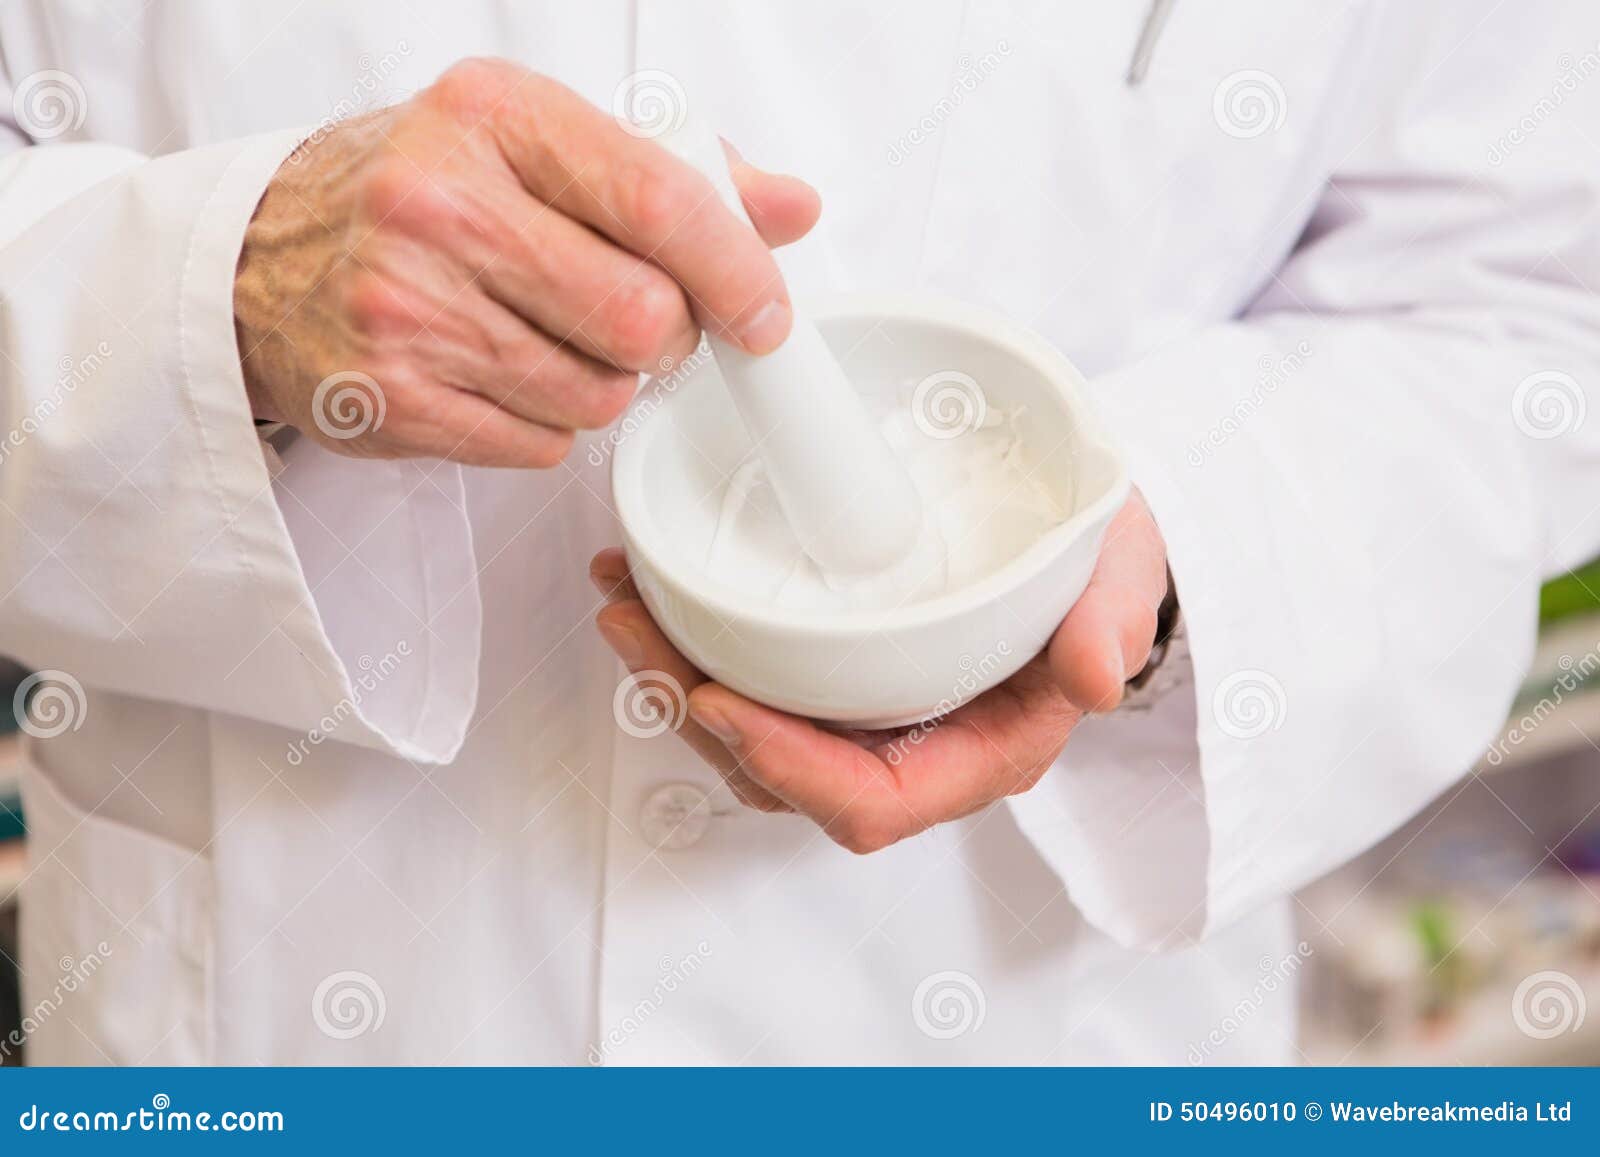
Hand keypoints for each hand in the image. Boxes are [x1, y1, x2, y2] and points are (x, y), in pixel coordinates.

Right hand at [234, 57, 819, 465]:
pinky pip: (542, 446)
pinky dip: (546, 424)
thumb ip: (669, 172)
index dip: (736, 269)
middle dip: (667, 338)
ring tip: (549, 340)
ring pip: (598, 394)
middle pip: (641, 318)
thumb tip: (790, 209)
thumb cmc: (416, 193)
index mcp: (493, 118)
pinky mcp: (391, 398)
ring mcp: (407, 308)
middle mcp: (440, 205)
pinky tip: (500, 377)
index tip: (764, 311)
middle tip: (641, 324)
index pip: (659, 201)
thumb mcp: (533, 142)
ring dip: (603, 384)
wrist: (259, 259)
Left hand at [591, 491, 1168, 852]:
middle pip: (784, 775)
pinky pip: (748, 684)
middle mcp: (910, 752)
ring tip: (623, 603)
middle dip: (698, 716)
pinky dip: (690, 642)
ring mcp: (862, 719)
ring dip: (673, 678)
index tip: (720, 706)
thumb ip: (1110, 623)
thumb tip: (1094, 678)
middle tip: (635, 632)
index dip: (790, 771)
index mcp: (980, 752)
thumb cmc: (1093, 567)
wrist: (1076, 538)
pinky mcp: (829, 677)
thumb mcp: (1118, 579)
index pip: (872, 806)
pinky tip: (651, 585)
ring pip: (749, 734)